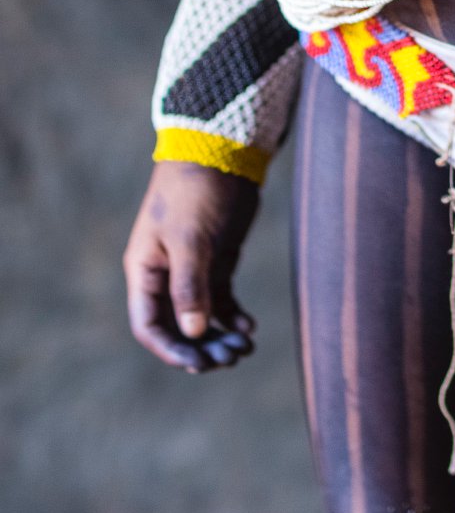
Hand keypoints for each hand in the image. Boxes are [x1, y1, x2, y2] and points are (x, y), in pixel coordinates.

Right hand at [124, 163, 259, 372]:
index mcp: (145, 270)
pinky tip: (250, 327)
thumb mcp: (190, 238)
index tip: (198, 362)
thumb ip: (190, 286)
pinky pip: (222, 300)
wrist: (223, 149)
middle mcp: (165, 275)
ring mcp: (193, 268)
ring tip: (244, 348)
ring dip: (219, 337)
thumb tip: (194, 333)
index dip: (170, 349)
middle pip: (177, 327)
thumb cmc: (196, 190)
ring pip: (202, 318)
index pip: (149, 325)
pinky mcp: (218, 260)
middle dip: (201, 347)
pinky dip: (234, 317)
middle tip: (230, 358)